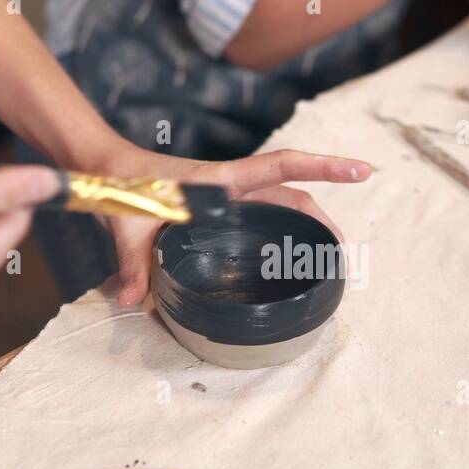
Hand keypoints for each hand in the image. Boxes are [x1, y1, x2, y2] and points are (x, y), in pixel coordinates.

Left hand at [93, 145, 371, 306]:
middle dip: (324, 219)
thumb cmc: (122, 188)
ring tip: (326, 257)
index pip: (282, 168)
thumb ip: (133, 265)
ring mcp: (230, 197)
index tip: (361, 170)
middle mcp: (233, 187)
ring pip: (283, 204)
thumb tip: (132, 300)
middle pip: (293, 195)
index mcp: (219, 183)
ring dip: (308, 224)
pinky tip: (287, 252)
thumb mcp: (127, 226)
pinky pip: (265, 214)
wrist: (107, 168)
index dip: (324, 168)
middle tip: (344, 255)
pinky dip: (283, 228)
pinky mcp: (223, 207)